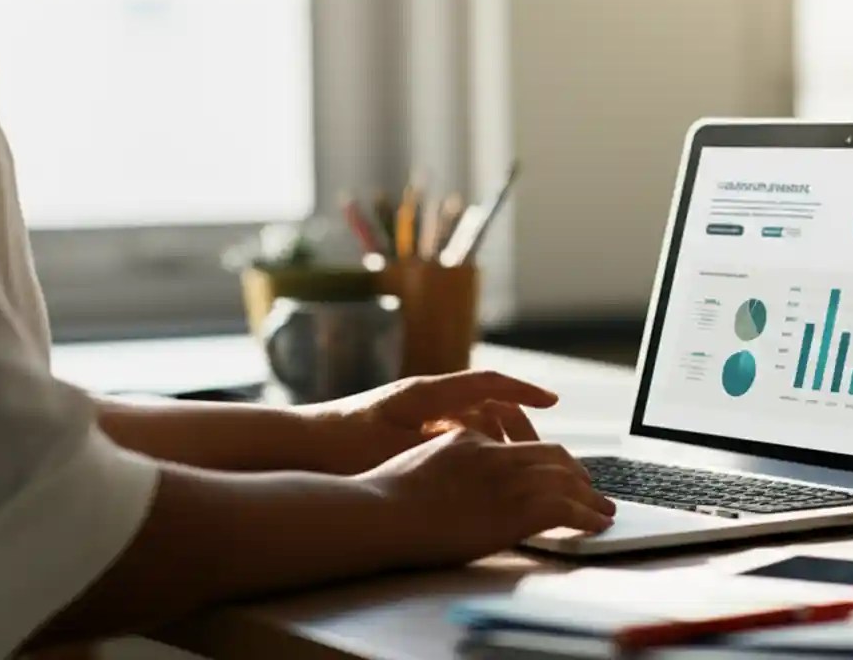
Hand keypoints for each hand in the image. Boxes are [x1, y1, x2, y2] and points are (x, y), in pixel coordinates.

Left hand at [307, 370, 558, 474]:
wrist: (298, 444)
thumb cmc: (341, 446)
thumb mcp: (394, 446)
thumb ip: (439, 445)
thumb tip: (482, 447)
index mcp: (426, 393)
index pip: (487, 382)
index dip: (524, 391)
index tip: (554, 401)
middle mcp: (425, 396)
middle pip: (486, 402)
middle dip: (518, 423)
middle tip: (539, 452)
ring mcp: (417, 411)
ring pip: (472, 418)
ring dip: (497, 437)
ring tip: (515, 465)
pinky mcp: (408, 427)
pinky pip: (454, 431)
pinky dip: (474, 444)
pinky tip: (481, 470)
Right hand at [360, 428, 615, 565]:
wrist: (381, 512)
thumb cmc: (383, 500)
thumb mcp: (416, 466)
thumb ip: (443, 465)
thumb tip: (451, 481)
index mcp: (469, 440)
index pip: (519, 442)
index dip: (542, 457)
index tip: (553, 469)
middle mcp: (493, 454)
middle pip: (552, 454)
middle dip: (575, 472)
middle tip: (589, 488)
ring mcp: (506, 479)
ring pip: (566, 479)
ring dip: (590, 497)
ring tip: (603, 510)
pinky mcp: (515, 509)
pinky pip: (565, 509)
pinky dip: (587, 516)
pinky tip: (596, 525)